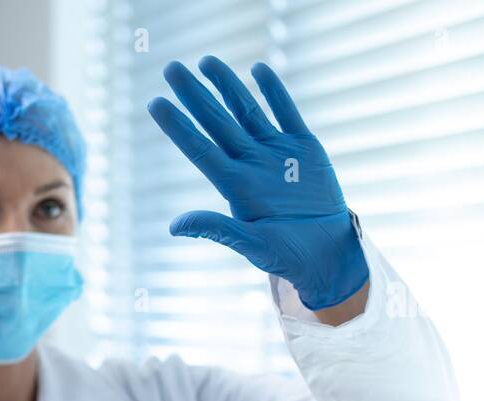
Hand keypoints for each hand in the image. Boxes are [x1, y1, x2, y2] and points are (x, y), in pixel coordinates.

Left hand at [148, 56, 368, 311]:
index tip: (156, 103)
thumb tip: (175, 226)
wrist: (328, 252)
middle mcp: (251, 164)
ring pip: (246, 111)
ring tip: (206, 61)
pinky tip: (258, 71)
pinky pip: (286, 113)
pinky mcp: (304, 148)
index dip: (177, 126)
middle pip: (217, 122)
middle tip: (171, 68)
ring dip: (227, 86)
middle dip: (195, 94)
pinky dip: (274, 92)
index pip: (199, 149)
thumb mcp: (252, 245)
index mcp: (235, 186)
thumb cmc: (288, 255)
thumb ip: (217, 230)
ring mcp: (276, 153)